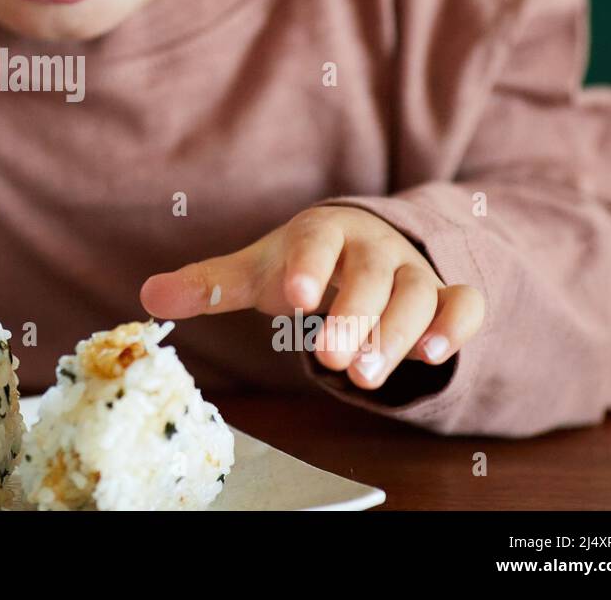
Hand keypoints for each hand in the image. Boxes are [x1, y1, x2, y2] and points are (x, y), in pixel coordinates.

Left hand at [139, 206, 484, 389]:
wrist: (364, 243)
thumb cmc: (304, 264)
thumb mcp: (258, 270)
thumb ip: (209, 285)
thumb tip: (147, 297)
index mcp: (322, 233)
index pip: (317, 241)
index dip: (309, 266)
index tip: (296, 297)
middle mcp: (373, 248)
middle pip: (372, 275)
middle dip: (353, 317)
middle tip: (329, 360)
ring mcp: (413, 271)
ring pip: (417, 294)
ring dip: (397, 333)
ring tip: (365, 377)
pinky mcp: (444, 296)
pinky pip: (463, 303)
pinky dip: (455, 323)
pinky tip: (436, 354)